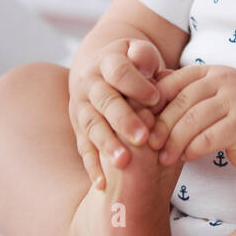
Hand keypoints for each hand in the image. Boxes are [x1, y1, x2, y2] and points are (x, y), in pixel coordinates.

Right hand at [67, 38, 173, 189]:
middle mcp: (89, 84)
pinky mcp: (78, 129)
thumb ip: (143, 55)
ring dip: (107, 145)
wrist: (101, 70)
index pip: (119, 72)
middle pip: (105, 102)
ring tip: (123, 162)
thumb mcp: (139, 51)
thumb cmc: (133, 64)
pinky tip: (103, 183)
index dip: (137, 85)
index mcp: (106, 62)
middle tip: (143, 137)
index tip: (157, 99)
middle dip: (124, 120)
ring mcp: (81, 108)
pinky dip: (92, 166)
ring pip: (92, 126)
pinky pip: (84, 148)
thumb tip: (143, 63)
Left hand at [145, 64, 235, 172]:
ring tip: (164, 157)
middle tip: (149, 143)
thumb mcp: (209, 99)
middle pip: (182, 101)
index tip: (142, 122)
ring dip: (175, 141)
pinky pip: (208, 138)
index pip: (175, 82)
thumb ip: (183, 92)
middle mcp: (225, 80)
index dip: (155, 102)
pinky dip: (193, 149)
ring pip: (193, 121)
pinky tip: (185, 158)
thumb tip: (144, 90)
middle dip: (162, 124)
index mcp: (211, 71)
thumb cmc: (233, 117)